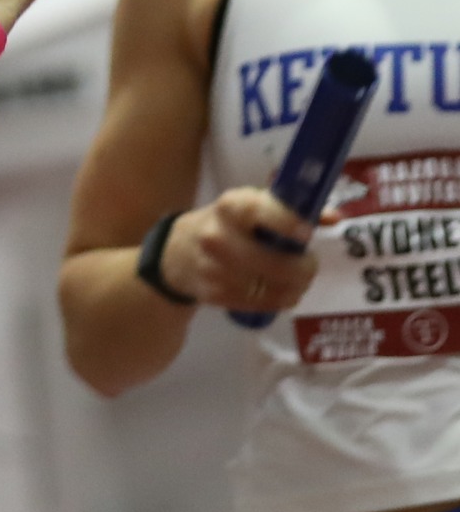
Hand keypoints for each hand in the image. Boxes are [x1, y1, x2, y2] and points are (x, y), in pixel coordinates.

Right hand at [160, 189, 321, 313]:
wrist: (177, 255)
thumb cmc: (225, 225)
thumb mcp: (248, 208)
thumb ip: (288, 209)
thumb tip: (335, 217)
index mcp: (228, 207)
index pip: (258, 210)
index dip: (286, 221)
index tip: (309, 233)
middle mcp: (219, 237)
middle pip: (277, 264)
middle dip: (305, 267)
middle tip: (309, 263)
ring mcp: (216, 269)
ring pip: (277, 289)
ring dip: (297, 286)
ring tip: (297, 278)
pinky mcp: (218, 295)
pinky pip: (266, 304)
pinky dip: (281, 299)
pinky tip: (280, 290)